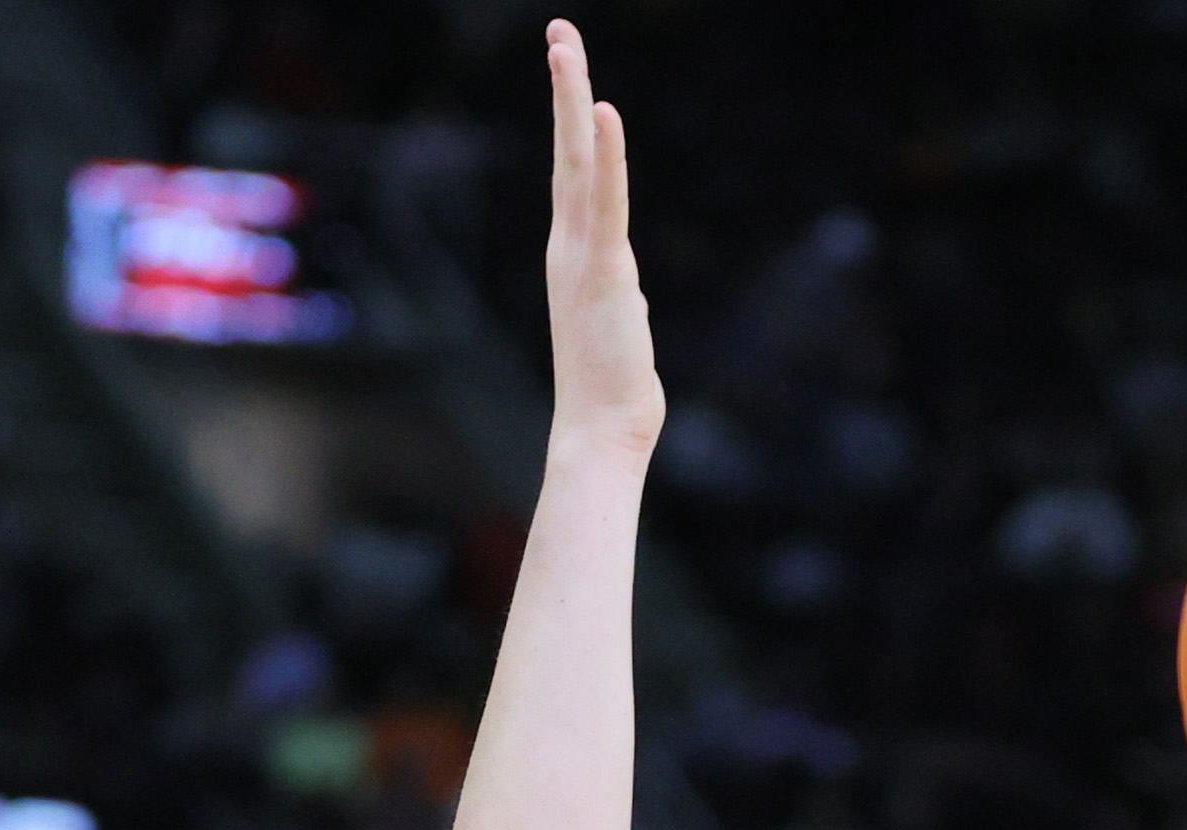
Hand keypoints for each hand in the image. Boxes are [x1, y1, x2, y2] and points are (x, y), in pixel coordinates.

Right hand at [543, 22, 662, 457]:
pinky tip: (604, 111)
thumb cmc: (610, 391)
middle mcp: (569, 246)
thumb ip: (619, 296)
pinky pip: (605, 201)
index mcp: (573, 255)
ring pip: (577, 163)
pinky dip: (605, 155)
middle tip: (559, 32)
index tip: (569, 69)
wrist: (601, 432)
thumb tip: (627, 291)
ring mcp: (582, 256)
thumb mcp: (618, 326)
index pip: (574, 174)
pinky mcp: (605, 271)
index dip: (573, 120)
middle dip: (564, 89)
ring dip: (572, 102)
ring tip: (565, 46)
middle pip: (568, 152)